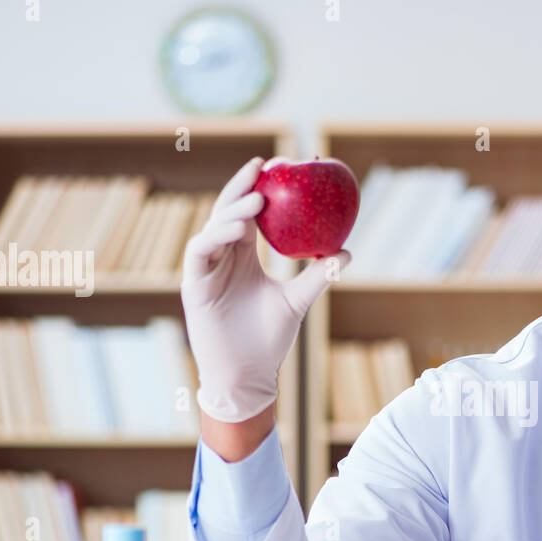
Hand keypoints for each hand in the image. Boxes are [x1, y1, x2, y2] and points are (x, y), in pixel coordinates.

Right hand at [181, 156, 350, 422]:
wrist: (247, 374)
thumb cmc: (269, 340)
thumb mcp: (298, 301)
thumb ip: (319, 276)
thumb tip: (348, 252)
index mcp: (243, 256)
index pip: (248, 213)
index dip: (257, 187)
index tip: (276, 166)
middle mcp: (223, 257)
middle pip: (228, 210)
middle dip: (242, 185)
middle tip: (263, 167)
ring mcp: (206, 269)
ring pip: (214, 227)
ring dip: (234, 210)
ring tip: (257, 200)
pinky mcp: (194, 284)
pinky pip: (201, 251)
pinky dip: (216, 237)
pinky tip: (236, 229)